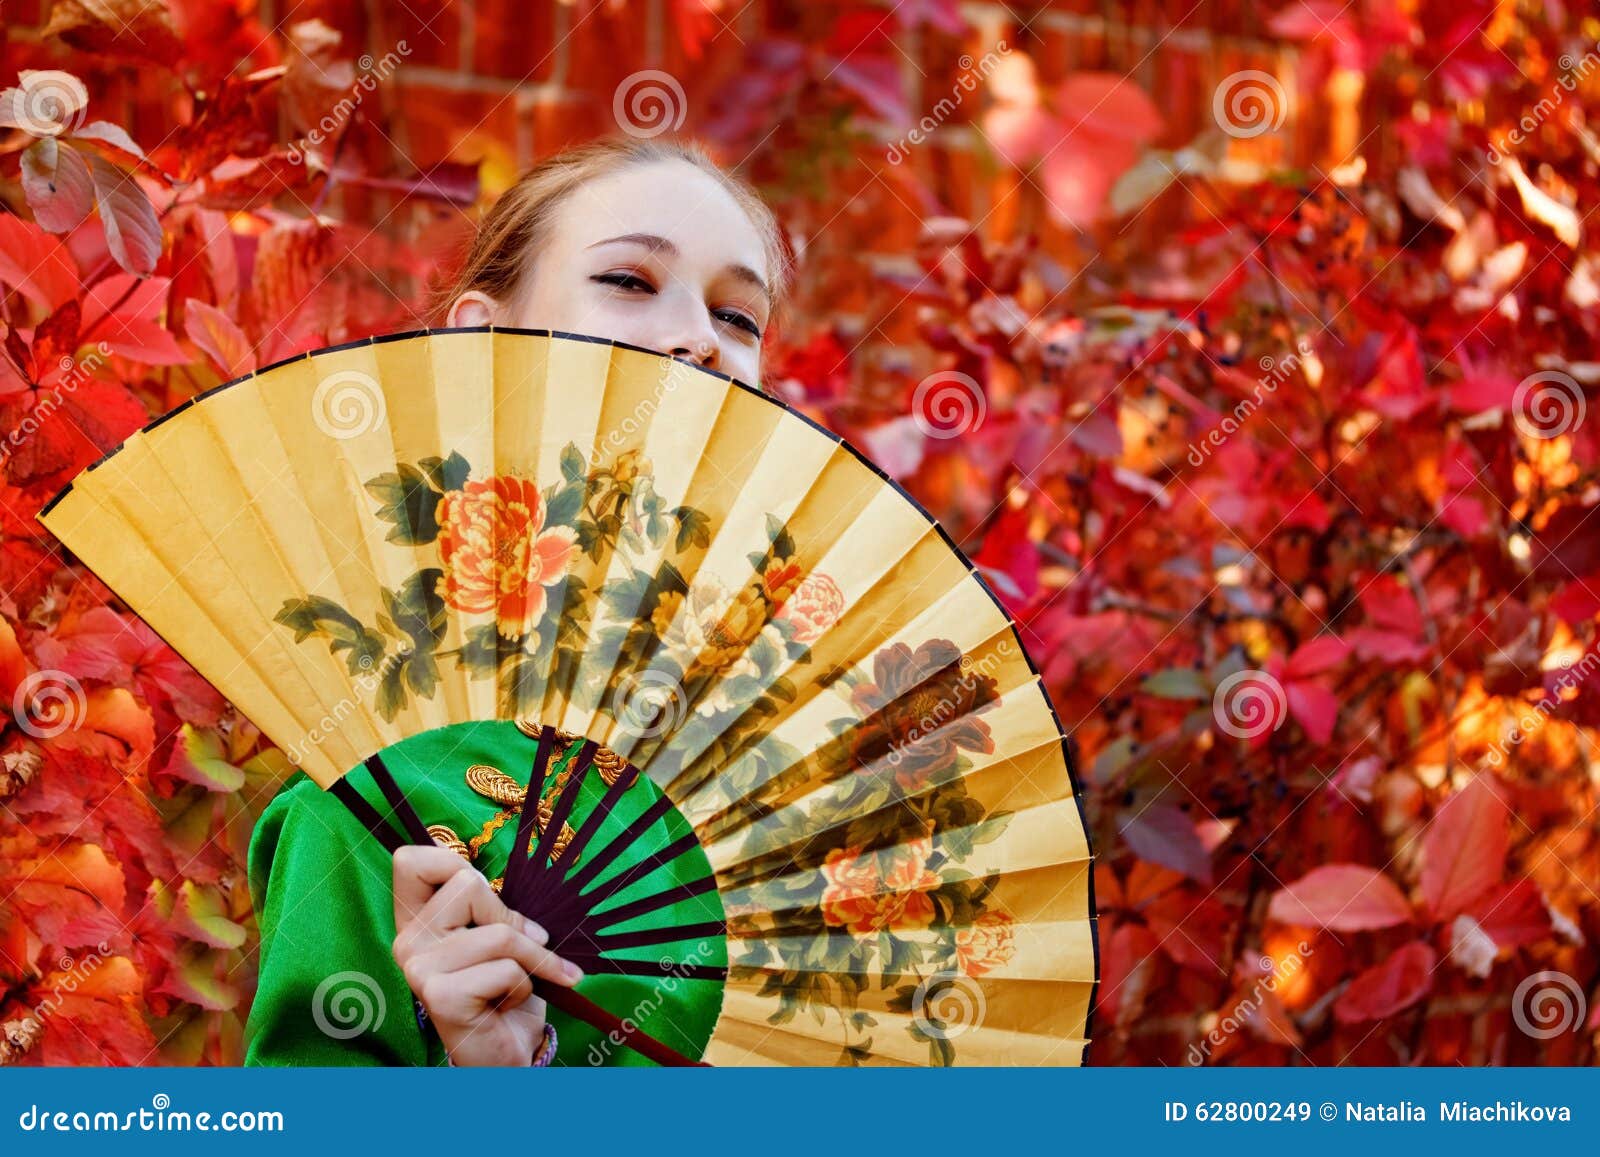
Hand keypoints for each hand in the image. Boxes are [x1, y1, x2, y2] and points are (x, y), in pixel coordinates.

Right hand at [391, 844, 582, 1065]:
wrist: (505, 1054)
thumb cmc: (503, 990)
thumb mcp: (498, 936)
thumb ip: (489, 906)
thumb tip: (514, 878)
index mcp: (414, 921)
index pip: (411, 860)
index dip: (452, 862)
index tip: (483, 890)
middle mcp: (407, 942)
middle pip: (468, 884)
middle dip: (510, 918)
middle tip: (520, 949)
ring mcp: (419, 970)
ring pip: (498, 932)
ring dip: (530, 959)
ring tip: (517, 983)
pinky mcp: (441, 996)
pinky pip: (507, 969)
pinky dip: (525, 986)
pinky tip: (505, 1005)